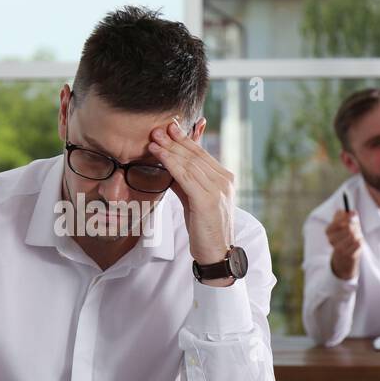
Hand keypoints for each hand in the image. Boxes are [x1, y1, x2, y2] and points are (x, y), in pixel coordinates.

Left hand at [147, 119, 235, 283]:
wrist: (216, 254)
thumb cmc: (204, 228)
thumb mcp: (194, 199)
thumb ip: (185, 181)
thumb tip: (169, 164)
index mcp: (224, 178)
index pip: (201, 154)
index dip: (185, 139)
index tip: (170, 127)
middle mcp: (224, 180)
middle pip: (195, 155)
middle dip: (175, 140)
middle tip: (158, 127)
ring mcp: (218, 189)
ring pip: (190, 163)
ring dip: (170, 149)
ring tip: (154, 138)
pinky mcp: (207, 200)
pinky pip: (186, 177)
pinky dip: (171, 163)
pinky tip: (160, 155)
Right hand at [325, 208, 362, 279]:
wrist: (344, 257)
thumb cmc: (344, 237)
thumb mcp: (342, 225)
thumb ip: (345, 216)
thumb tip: (352, 212)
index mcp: (328, 231)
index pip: (337, 222)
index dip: (346, 217)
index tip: (353, 213)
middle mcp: (331, 240)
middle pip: (348, 227)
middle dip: (354, 225)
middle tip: (356, 226)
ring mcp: (340, 249)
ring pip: (353, 235)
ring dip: (358, 233)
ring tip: (357, 235)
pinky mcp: (349, 255)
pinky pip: (358, 243)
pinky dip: (360, 241)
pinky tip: (357, 242)